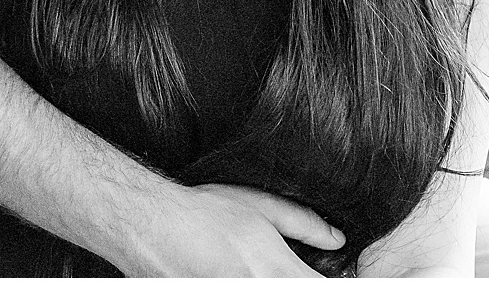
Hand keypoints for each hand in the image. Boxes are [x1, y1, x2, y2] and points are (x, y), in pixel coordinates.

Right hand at [122, 182, 343, 276]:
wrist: (151, 226)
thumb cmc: (205, 214)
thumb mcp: (261, 208)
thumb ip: (304, 225)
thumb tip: (337, 240)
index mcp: (276, 272)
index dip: (331, 284)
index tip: (329, 276)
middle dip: (300, 283)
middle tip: (284, 270)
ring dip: (274, 285)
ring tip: (255, 269)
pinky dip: (248, 286)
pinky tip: (237, 273)